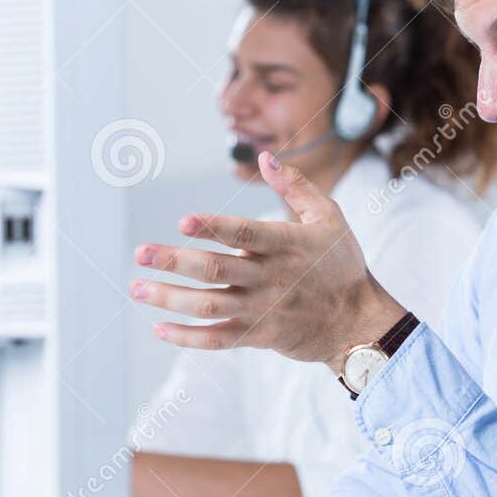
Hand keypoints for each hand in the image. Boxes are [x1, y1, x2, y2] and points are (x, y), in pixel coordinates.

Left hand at [130, 151, 405, 367]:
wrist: (359, 322)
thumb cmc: (342, 265)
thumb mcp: (329, 218)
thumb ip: (295, 187)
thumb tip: (264, 157)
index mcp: (287, 245)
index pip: (245, 234)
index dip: (214, 228)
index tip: (183, 221)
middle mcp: (271, 278)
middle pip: (217, 271)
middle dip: (175, 262)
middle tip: (140, 253)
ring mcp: (264, 309)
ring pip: (210, 306)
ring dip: (171, 298)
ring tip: (137, 288)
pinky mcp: (260, 334)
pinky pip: (220, 339)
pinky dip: (189, 337)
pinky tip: (160, 328)